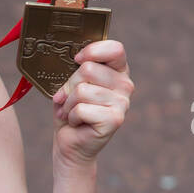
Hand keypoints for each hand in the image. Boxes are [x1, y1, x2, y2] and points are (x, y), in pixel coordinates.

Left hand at [51, 40, 133, 167]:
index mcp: (117, 71)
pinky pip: (81, 108)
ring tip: (72, 112)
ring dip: (68, 104)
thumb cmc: (70, 110)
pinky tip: (77, 123)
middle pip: (89, 69)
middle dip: (69, 85)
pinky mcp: (115, 119)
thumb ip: (76, 68)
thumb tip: (77, 59)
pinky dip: (71, 116)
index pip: (114, 49)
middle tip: (68, 99)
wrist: (70, 144)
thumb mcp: (71, 84)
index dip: (92, 51)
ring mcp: (122, 102)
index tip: (77, 60)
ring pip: (82, 90)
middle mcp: (125, 85)